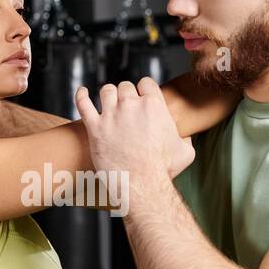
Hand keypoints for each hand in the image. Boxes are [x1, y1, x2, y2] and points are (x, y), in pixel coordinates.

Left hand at [74, 77, 194, 192]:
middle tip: (125, 107)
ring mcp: (111, 115)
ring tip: (108, 103)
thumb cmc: (164, 171)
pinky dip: (82, 96)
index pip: (146, 83)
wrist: (142, 186)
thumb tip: (186, 138)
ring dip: (108, 95)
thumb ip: (186, 140)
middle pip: (125, 86)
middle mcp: (131, 105)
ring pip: (106, 91)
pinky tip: (82, 92)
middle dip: (126, 95)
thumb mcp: (185, 152)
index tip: (141, 97)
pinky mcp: (95, 128)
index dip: (143, 90)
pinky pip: (83, 104)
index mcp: (154, 105)